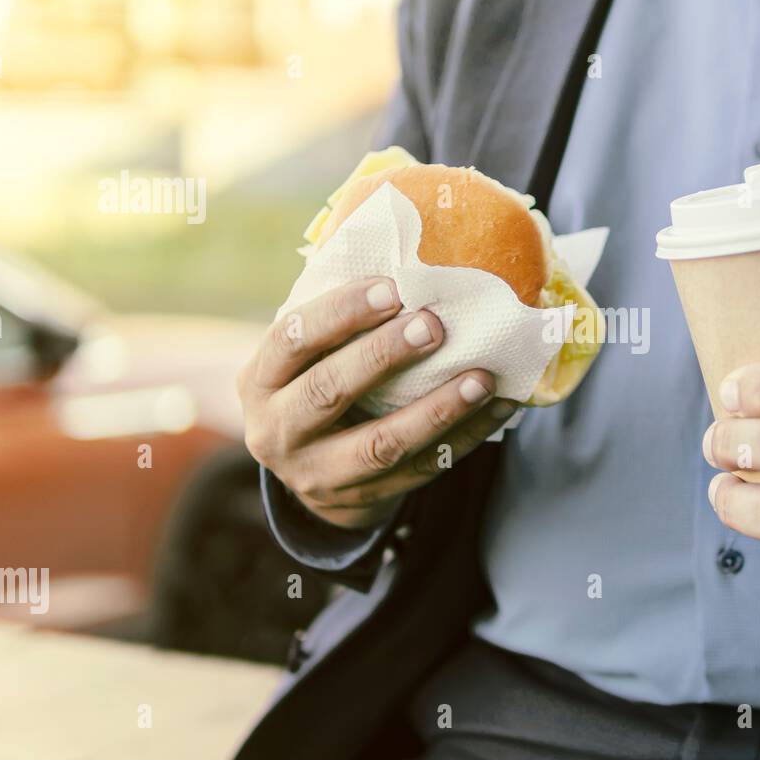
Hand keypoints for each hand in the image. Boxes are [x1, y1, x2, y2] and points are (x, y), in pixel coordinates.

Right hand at [237, 277, 516, 528]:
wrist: (309, 474)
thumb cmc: (316, 385)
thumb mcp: (304, 358)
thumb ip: (338, 322)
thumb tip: (411, 260)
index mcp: (260, 381)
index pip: (291, 338)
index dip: (341, 311)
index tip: (392, 287)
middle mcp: (277, 430)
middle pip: (329, 392)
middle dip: (383, 356)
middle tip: (435, 324)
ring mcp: (317, 474)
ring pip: (381, 444)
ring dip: (437, 409)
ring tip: (482, 377)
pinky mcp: (362, 500)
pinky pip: (421, 469)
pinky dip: (465, 437)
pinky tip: (498, 407)